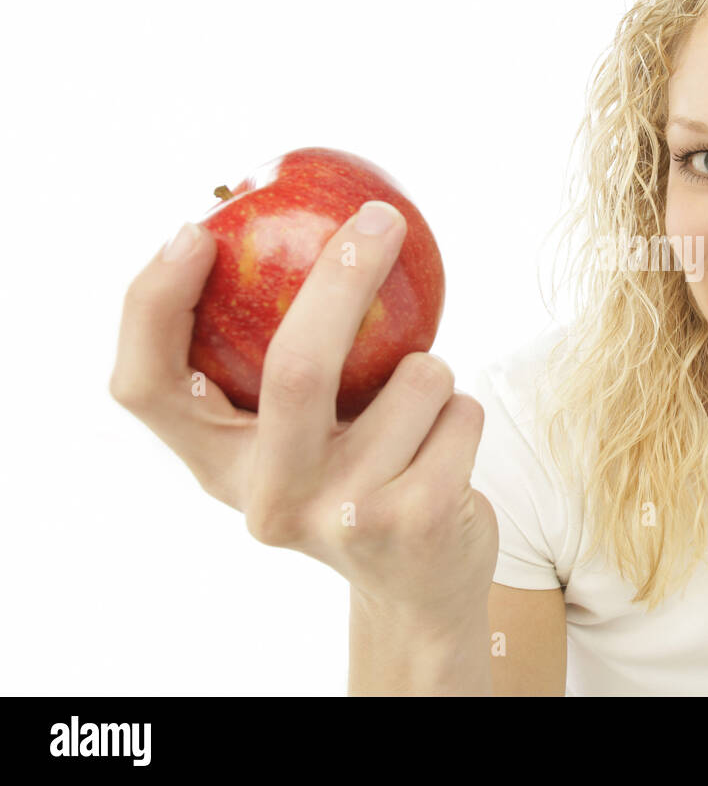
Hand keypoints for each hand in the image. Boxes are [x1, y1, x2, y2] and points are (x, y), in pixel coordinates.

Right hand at [109, 202, 497, 624]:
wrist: (421, 587)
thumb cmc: (359, 474)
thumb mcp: (302, 432)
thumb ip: (281, 358)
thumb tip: (294, 222)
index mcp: (220, 466)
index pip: (145, 386)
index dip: (153, 304)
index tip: (197, 231)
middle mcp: (266, 499)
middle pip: (295, 367)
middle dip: (343, 276)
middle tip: (379, 218)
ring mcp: (340, 516)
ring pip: (412, 377)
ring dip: (432, 367)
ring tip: (417, 411)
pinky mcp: (414, 522)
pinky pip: (460, 409)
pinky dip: (464, 409)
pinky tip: (444, 450)